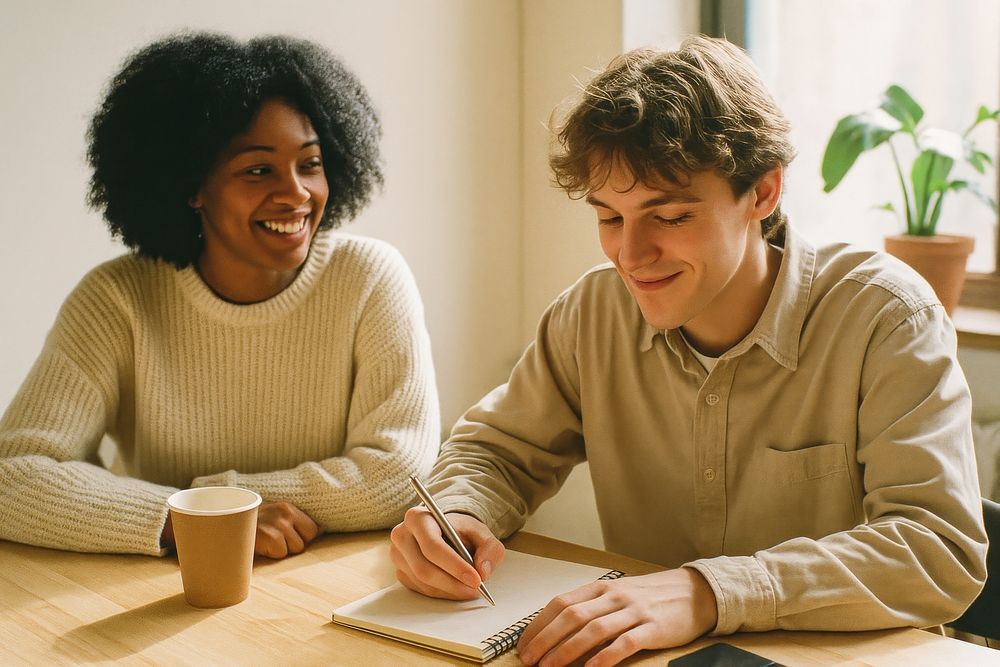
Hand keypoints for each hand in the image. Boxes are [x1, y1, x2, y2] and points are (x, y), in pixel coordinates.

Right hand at [254, 501, 319, 558]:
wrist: (229, 528)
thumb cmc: (254, 526)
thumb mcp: (275, 518)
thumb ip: (297, 522)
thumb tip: (322, 530)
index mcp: (288, 507)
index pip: (313, 528)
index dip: (304, 537)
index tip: (290, 538)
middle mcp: (286, 513)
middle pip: (309, 537)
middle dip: (296, 544)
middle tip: (278, 541)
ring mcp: (279, 524)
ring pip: (297, 548)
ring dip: (283, 549)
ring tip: (268, 542)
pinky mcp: (271, 536)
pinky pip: (282, 553)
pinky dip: (272, 554)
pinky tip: (262, 546)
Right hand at [389, 506, 504, 598]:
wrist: (445, 531)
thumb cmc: (461, 531)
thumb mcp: (481, 533)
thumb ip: (489, 549)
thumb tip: (483, 571)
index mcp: (418, 518)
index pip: (433, 546)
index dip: (455, 566)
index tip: (476, 580)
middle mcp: (402, 535)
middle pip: (424, 568)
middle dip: (453, 583)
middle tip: (475, 589)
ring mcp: (398, 556)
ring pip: (422, 582)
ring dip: (449, 590)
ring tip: (469, 589)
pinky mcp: (400, 572)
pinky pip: (420, 589)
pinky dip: (441, 592)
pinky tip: (455, 588)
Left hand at [516, 567, 717, 666]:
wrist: (695, 592)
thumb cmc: (651, 597)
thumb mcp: (618, 595)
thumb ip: (591, 607)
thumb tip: (557, 631)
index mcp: (601, 587)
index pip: (561, 603)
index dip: (538, 625)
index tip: (523, 644)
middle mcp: (614, 596)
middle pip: (571, 616)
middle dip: (545, 640)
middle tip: (528, 660)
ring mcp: (633, 611)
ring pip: (592, 630)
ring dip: (567, 650)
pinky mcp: (652, 628)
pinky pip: (624, 643)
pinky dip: (605, 657)